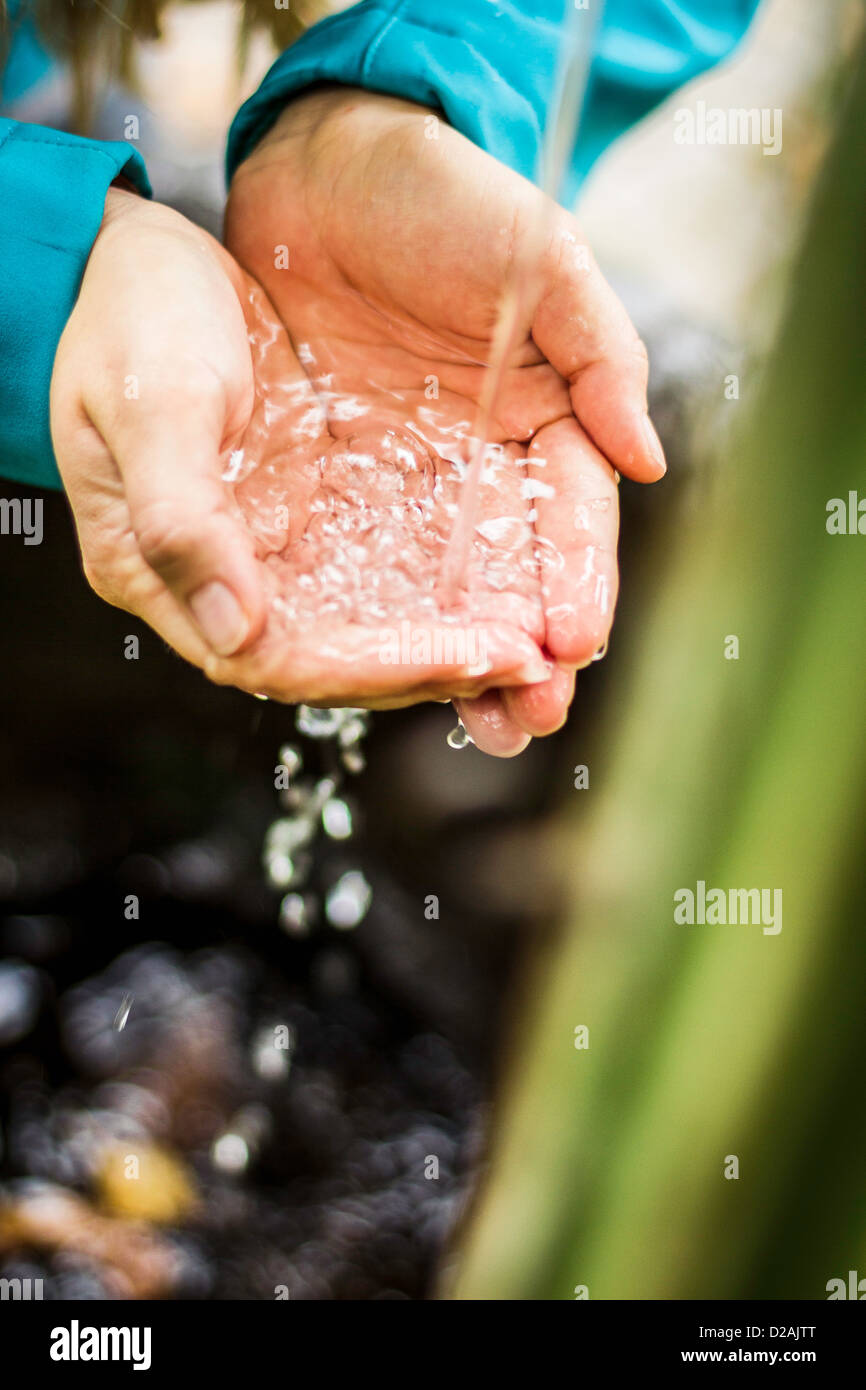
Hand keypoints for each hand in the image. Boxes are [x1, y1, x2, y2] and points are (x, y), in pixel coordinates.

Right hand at [50, 187, 546, 708]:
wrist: (146, 247)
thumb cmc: (129, 315)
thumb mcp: (149, 403)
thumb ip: (182, 521)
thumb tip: (238, 636)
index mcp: (171, 568)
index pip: (286, 657)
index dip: (381, 668)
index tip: (472, 660)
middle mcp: (238, 571)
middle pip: (348, 652)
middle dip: (442, 667)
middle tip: (536, 674)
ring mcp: (286, 538)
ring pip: (382, 614)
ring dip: (459, 636)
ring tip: (542, 648)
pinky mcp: (327, 498)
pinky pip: (399, 555)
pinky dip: (455, 578)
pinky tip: (513, 584)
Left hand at [225, 88, 664, 753]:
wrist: (318, 163)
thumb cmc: (441, 196)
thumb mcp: (538, 259)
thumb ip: (599, 356)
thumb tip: (648, 465)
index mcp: (542, 416)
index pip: (571, 519)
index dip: (575, 582)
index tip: (571, 642)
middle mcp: (481, 462)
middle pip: (512, 573)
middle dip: (525, 651)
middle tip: (529, 718)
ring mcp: (411, 476)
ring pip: (443, 583)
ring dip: (459, 655)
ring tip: (478, 721)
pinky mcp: (342, 479)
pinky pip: (362, 559)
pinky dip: (378, 615)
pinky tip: (384, 665)